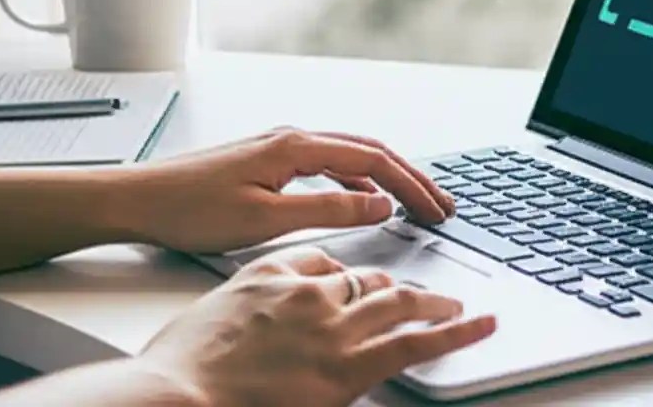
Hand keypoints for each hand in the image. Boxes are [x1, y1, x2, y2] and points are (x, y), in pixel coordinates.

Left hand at [119, 128, 455, 253]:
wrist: (136, 199)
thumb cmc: (188, 209)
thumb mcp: (264, 220)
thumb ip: (328, 212)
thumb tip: (379, 207)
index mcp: (296, 147)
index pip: (373, 161)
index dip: (411, 185)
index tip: (437, 209)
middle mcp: (291, 139)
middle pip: (369, 152)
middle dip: (410, 177)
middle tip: (441, 204)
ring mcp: (279, 148)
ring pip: (349, 157)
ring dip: (386, 179)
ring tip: (413, 204)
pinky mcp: (267, 162)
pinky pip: (328, 165)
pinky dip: (357, 182)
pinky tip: (361, 202)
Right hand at [140, 246, 496, 406]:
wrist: (172, 396)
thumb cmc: (177, 369)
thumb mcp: (205, 319)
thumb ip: (242, 312)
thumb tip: (255, 327)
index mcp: (269, 275)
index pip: (319, 261)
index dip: (340, 273)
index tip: (350, 283)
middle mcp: (307, 293)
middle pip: (362, 279)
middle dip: (389, 287)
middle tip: (411, 295)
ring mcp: (331, 327)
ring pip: (395, 300)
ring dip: (430, 301)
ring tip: (454, 304)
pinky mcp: (349, 366)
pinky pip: (414, 342)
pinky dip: (455, 330)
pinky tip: (480, 323)